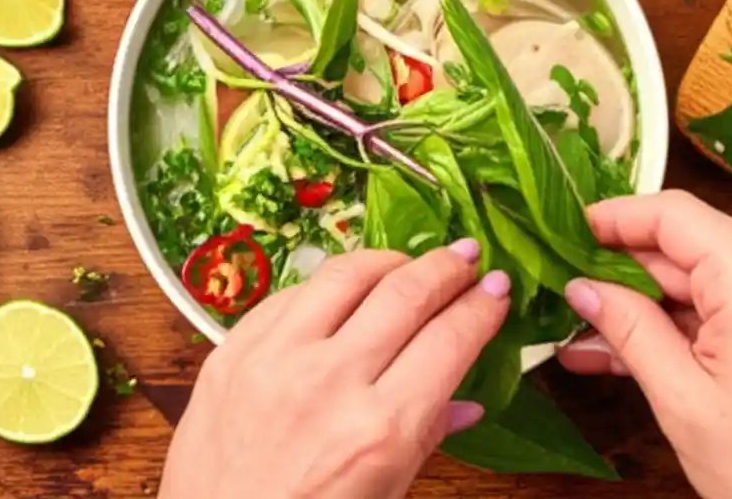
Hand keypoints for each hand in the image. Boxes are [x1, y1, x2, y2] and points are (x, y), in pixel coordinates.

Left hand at [160, 240, 510, 498]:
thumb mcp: (385, 494)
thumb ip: (426, 437)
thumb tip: (468, 401)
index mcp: (380, 431)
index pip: (449, 341)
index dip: (482, 307)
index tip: (499, 288)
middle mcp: (329, 383)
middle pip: (405, 294)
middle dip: (447, 268)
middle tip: (468, 257)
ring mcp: (274, 359)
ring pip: (346, 275)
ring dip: (390, 259)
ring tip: (412, 262)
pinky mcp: (231, 351)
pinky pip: (291, 294)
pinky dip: (329, 286)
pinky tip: (346, 291)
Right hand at [558, 191, 731, 498]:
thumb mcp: (684, 401)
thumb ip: (630, 331)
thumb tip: (582, 288)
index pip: (672, 214)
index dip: (613, 217)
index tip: (562, 232)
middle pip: (686, 242)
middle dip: (621, 267)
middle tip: (560, 292)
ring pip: (702, 276)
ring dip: (645, 302)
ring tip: (581, 336)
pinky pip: (726, 304)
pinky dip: (680, 323)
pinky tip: (628, 351)